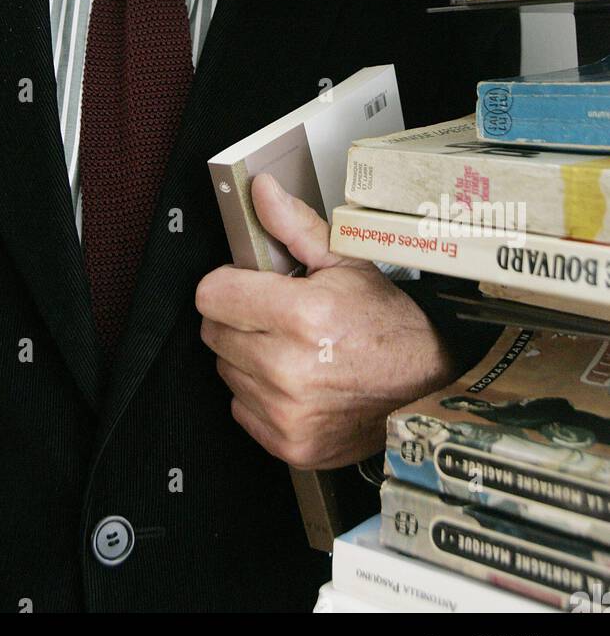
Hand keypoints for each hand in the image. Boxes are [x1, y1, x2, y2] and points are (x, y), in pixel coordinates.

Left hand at [196, 173, 459, 469]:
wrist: (423, 388)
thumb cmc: (387, 325)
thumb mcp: (346, 262)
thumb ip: (294, 226)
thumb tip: (262, 192)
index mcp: (301, 315)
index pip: (211, 294)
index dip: (229, 283)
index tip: (249, 283)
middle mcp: (288, 368)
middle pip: (213, 332)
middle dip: (239, 318)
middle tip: (276, 316)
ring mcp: (286, 411)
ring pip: (226, 370)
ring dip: (248, 357)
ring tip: (290, 349)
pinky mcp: (288, 443)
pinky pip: (240, 407)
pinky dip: (259, 394)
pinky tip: (293, 382)